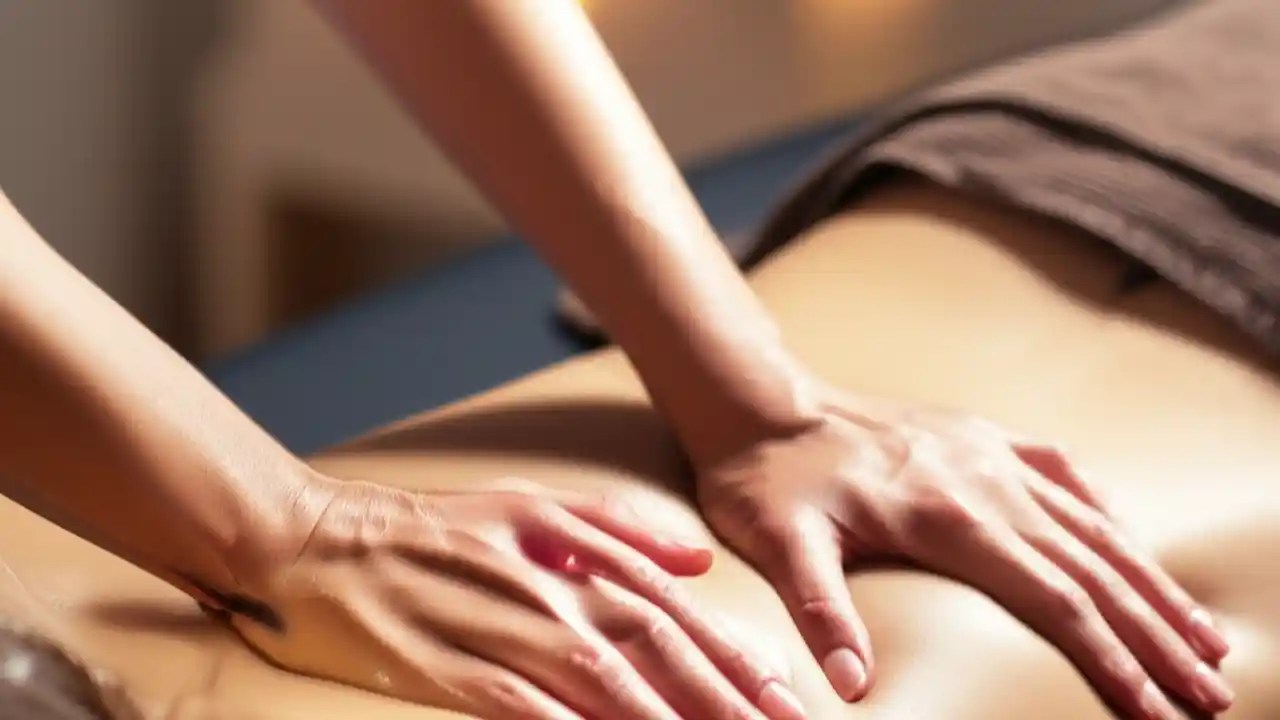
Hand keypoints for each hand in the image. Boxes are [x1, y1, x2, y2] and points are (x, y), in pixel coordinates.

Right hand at [220, 474, 806, 719]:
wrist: (320, 541)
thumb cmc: (430, 528)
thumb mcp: (529, 507)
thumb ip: (617, 529)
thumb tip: (697, 563)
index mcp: (568, 542)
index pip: (668, 604)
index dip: (730, 651)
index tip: (783, 693)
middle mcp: (546, 582)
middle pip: (653, 642)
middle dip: (724, 693)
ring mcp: (499, 624)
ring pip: (604, 678)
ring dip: (667, 717)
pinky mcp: (451, 668)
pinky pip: (526, 708)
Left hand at [695, 386, 1232, 719]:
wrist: (760, 401)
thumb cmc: (767, 478)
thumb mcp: (781, 546)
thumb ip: (822, 611)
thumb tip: (853, 685)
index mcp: (948, 516)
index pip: (1055, 603)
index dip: (1113, 661)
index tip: (1157, 711)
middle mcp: (986, 482)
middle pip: (1094, 571)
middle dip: (1157, 636)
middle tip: (1208, 693)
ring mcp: (988, 454)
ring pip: (1092, 526)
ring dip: (1151, 583)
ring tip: (1201, 633)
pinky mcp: (979, 437)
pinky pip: (1061, 473)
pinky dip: (1103, 511)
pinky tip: (1126, 537)